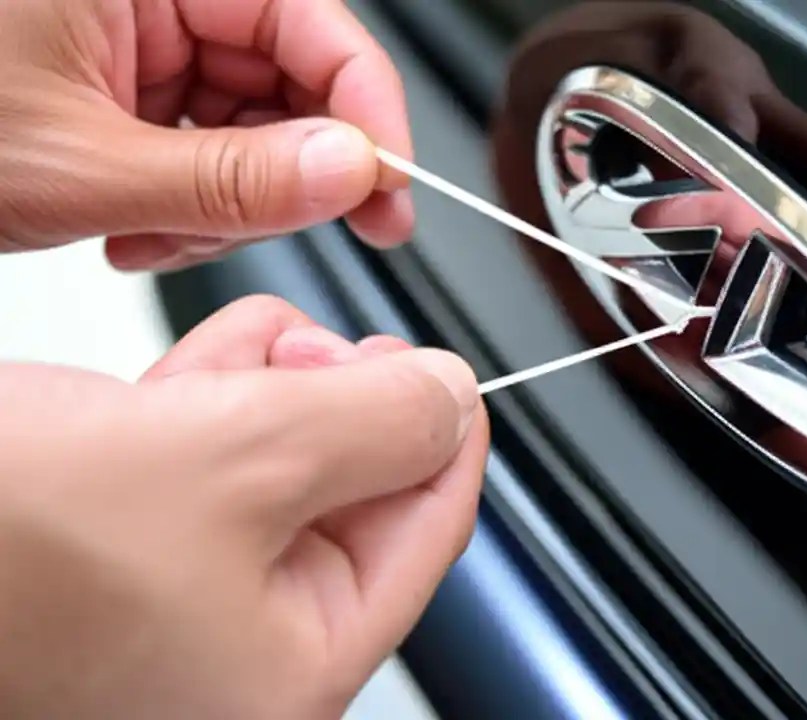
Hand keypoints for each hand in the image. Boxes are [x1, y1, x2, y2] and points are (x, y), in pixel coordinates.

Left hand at [0, 0, 414, 267]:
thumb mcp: (79, 165)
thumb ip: (231, 177)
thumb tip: (350, 174)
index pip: (313, 25)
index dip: (366, 114)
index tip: (390, 194)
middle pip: (288, 77)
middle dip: (289, 170)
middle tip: (295, 231)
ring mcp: (132, 37)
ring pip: (247, 122)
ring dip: (226, 200)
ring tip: (162, 235)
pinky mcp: (118, 83)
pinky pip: (198, 142)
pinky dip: (186, 201)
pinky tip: (140, 227)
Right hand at [0, 295, 487, 718]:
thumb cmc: (9, 542)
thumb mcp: (235, 462)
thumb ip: (373, 426)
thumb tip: (450, 398)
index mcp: (288, 669)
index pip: (426, 536)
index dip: (445, 436)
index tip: (447, 368)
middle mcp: (231, 650)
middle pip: (352, 494)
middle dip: (343, 400)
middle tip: (328, 345)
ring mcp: (167, 597)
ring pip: (275, 463)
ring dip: (273, 388)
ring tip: (254, 345)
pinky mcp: (112, 545)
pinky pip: (198, 461)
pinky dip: (206, 398)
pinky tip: (197, 363)